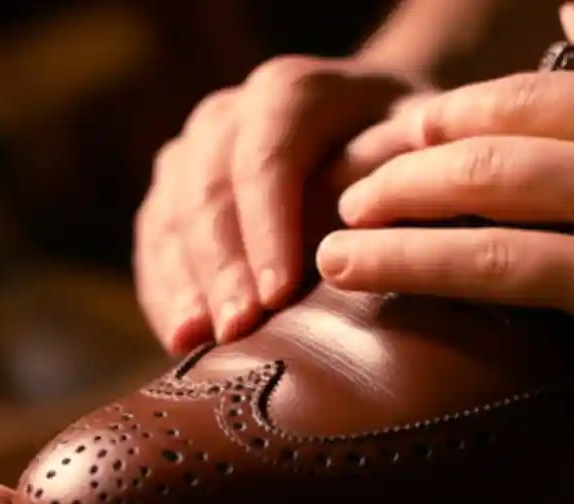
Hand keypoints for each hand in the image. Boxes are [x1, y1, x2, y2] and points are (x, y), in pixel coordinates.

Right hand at [134, 54, 430, 352]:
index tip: (279, 295)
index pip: (266, 158)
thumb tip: (372, 230)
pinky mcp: (169, 196)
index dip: (268, 229)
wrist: (369, 134)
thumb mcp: (421, 150)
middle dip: (222, 267)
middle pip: (208, 191)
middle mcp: (227, 115)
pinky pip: (153, 245)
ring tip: (198, 342)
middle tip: (237, 330)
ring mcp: (190, 153)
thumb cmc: (404, 151)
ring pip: (170, 218)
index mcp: (290, 92)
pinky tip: (180, 340)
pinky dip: (164, 293)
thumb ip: (398, 177)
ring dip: (185, 284)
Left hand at [316, 3, 573, 416]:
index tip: (389, 140)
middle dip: (399, 159)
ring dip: (389, 206)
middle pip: (487, 132)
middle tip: (342, 183)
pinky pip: (502, 265)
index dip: (442, 115)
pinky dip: (417, 262)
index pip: (524, 90)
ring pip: (481, 189)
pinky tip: (363, 267)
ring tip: (331, 230)